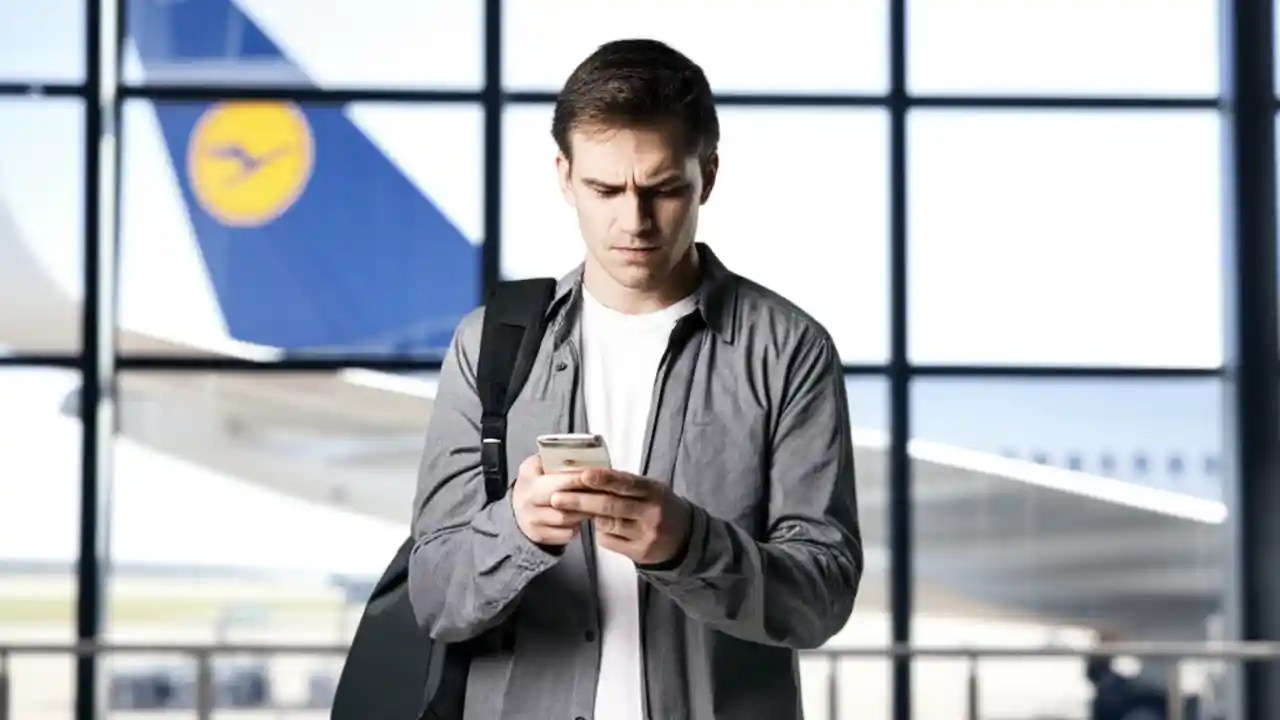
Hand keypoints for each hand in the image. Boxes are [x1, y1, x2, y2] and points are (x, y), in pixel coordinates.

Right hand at [511, 455, 591, 546]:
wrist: (520, 508)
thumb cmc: (538, 483)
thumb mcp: (542, 465)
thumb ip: (560, 460)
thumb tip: (588, 458)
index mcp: (529, 472)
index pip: (560, 476)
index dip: (581, 478)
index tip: (598, 478)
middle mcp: (526, 496)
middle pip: (562, 499)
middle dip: (584, 497)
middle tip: (601, 494)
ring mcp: (530, 518)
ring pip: (565, 518)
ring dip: (582, 513)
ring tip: (593, 506)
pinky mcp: (537, 535)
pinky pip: (565, 533)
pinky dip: (576, 527)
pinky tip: (580, 519)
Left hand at [549, 468, 692, 565]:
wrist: (684, 538)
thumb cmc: (660, 506)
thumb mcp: (651, 489)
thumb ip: (625, 483)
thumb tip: (588, 475)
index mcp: (654, 491)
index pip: (626, 483)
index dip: (604, 479)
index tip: (582, 476)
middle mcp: (652, 512)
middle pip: (611, 506)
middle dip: (581, 501)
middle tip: (557, 498)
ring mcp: (646, 534)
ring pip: (608, 524)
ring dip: (590, 517)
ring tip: (576, 510)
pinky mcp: (640, 552)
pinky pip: (610, 541)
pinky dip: (601, 533)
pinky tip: (602, 527)